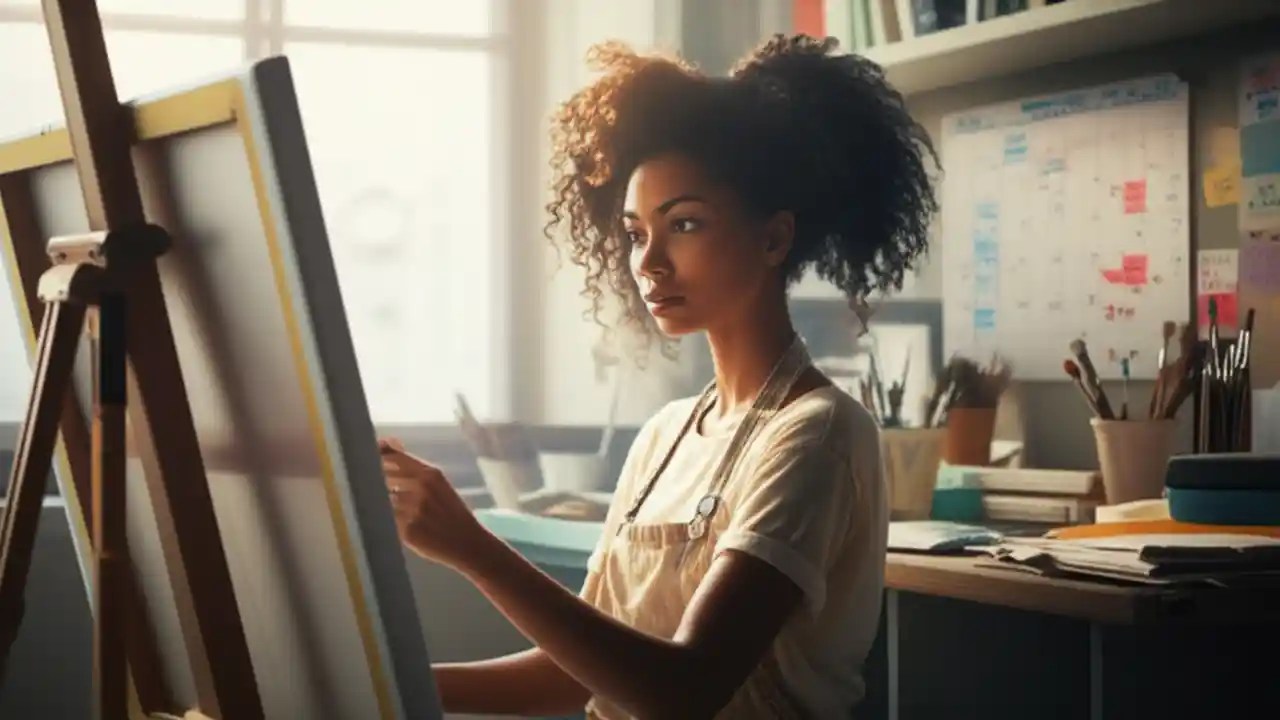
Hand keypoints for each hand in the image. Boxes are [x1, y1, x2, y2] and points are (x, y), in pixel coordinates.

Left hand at [381, 437, 492, 572]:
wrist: (467, 542)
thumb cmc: (451, 511)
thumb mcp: (437, 482)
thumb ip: (410, 465)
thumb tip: (385, 443)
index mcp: (430, 473)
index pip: (392, 458)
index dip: (377, 460)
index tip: (368, 464)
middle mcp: (421, 488)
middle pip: (382, 476)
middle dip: (374, 481)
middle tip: (375, 489)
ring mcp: (413, 509)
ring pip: (381, 498)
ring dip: (379, 502)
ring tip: (387, 508)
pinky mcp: (407, 530)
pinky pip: (385, 518)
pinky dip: (384, 519)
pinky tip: (394, 522)